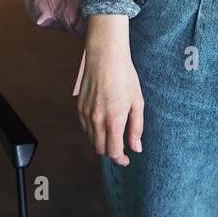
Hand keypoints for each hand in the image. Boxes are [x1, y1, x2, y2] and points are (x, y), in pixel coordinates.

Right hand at [78, 14, 143, 164]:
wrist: (105, 57)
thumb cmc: (125, 77)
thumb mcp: (137, 102)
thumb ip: (136, 127)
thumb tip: (136, 148)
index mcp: (114, 120)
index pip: (113, 152)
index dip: (120, 160)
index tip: (126, 160)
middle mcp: (97, 120)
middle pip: (101, 149)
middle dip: (111, 153)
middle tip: (121, 150)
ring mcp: (86, 114)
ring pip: (92, 140)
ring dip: (102, 142)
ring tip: (113, 136)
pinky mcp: (80, 107)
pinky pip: (85, 128)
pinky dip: (93, 132)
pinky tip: (103, 124)